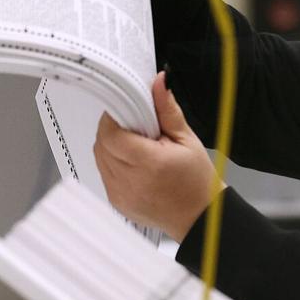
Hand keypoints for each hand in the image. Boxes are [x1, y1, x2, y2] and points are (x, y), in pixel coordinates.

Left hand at [94, 72, 223, 240]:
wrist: (199, 217)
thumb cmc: (197, 181)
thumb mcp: (188, 140)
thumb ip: (168, 110)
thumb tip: (158, 82)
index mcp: (149, 163)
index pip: (111, 134)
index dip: (113, 118)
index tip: (126, 112)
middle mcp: (130, 181)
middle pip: (102, 145)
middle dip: (112, 130)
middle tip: (134, 128)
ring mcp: (120, 194)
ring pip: (100, 158)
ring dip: (111, 147)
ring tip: (136, 146)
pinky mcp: (117, 202)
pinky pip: (104, 174)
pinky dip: (113, 163)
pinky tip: (134, 164)